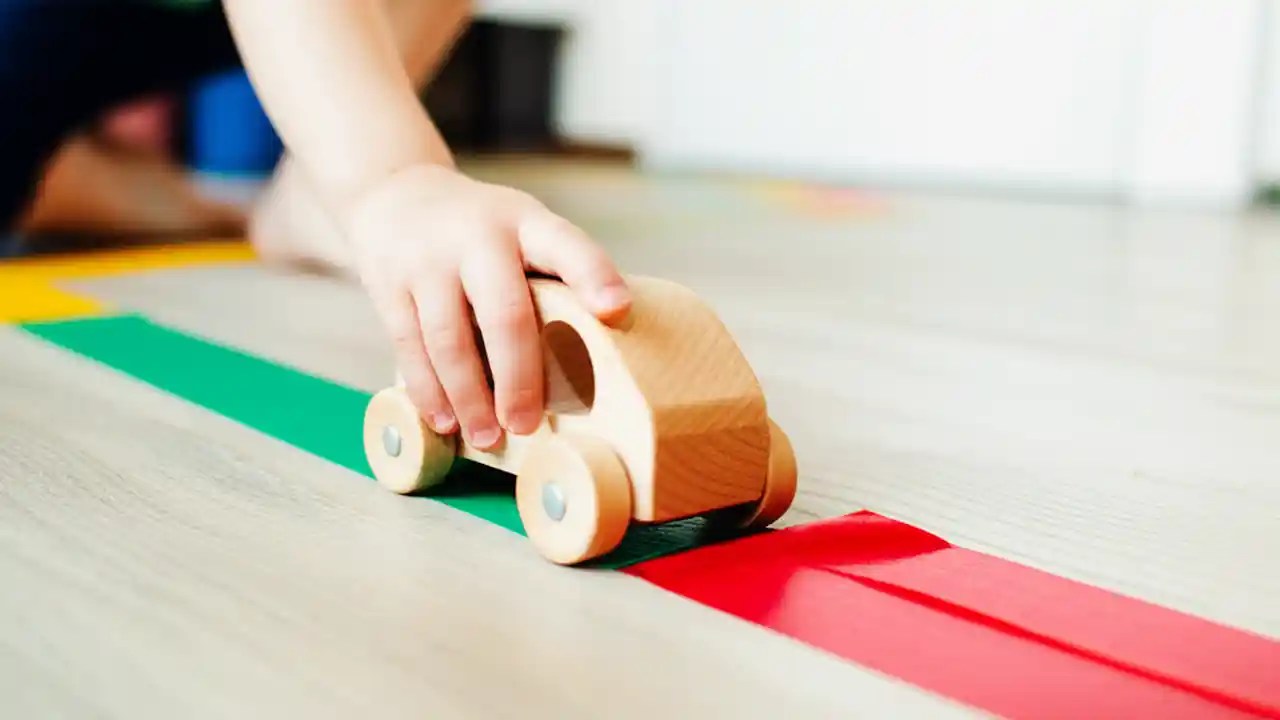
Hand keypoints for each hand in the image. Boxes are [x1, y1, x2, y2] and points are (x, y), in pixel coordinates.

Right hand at [343, 163, 630, 448]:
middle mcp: (478, 238)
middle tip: (528, 424)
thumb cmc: (483, 232)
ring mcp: (428, 261)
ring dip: (470, 398)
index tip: (617, 311)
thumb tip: (601, 353)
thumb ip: (556, 276)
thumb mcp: (524, 230)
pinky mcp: (389, 286)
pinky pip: (409, 349)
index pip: (567, 246)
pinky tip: (446, 422)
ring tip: (488, 438)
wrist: (396, 195)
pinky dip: (429, 392)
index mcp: (526, 224)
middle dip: (518, 377)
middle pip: (504, 313)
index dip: (594, 277)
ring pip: (449, 341)